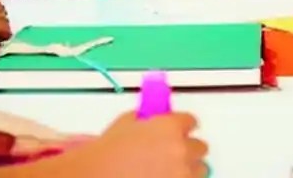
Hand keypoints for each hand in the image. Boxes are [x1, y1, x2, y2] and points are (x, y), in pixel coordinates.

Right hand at [23, 111, 206, 177]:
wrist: (92, 176)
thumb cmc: (104, 154)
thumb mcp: (124, 125)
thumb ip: (146, 120)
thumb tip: (154, 120)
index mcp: (169, 127)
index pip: (190, 121)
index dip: (183, 126)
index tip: (180, 131)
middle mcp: (180, 150)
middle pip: (200, 147)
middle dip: (187, 150)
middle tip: (171, 156)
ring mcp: (181, 175)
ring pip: (199, 170)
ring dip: (187, 170)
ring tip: (166, 172)